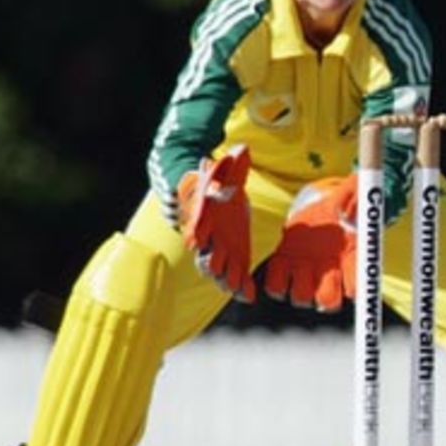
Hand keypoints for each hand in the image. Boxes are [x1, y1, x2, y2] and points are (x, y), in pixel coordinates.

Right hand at [177, 145, 255, 300]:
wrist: (223, 200)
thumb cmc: (222, 187)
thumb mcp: (229, 174)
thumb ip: (234, 166)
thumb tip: (243, 149)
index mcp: (203, 218)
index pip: (195, 225)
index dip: (195, 231)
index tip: (195, 239)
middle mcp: (209, 239)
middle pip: (204, 253)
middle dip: (209, 261)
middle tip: (215, 268)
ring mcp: (221, 252)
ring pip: (218, 270)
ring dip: (224, 279)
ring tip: (232, 286)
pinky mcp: (235, 260)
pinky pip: (236, 278)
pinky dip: (241, 288)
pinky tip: (250, 296)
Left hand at [264, 174, 358, 311]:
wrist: (320, 215)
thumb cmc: (340, 207)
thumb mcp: (349, 196)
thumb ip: (354, 193)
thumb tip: (354, 193)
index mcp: (350, 260)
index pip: (356, 289)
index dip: (353, 290)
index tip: (350, 283)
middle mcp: (329, 275)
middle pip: (327, 302)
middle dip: (325, 297)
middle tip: (323, 277)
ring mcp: (304, 274)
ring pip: (301, 298)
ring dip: (300, 288)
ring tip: (302, 265)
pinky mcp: (283, 267)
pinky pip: (276, 287)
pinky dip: (277, 281)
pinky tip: (284, 262)